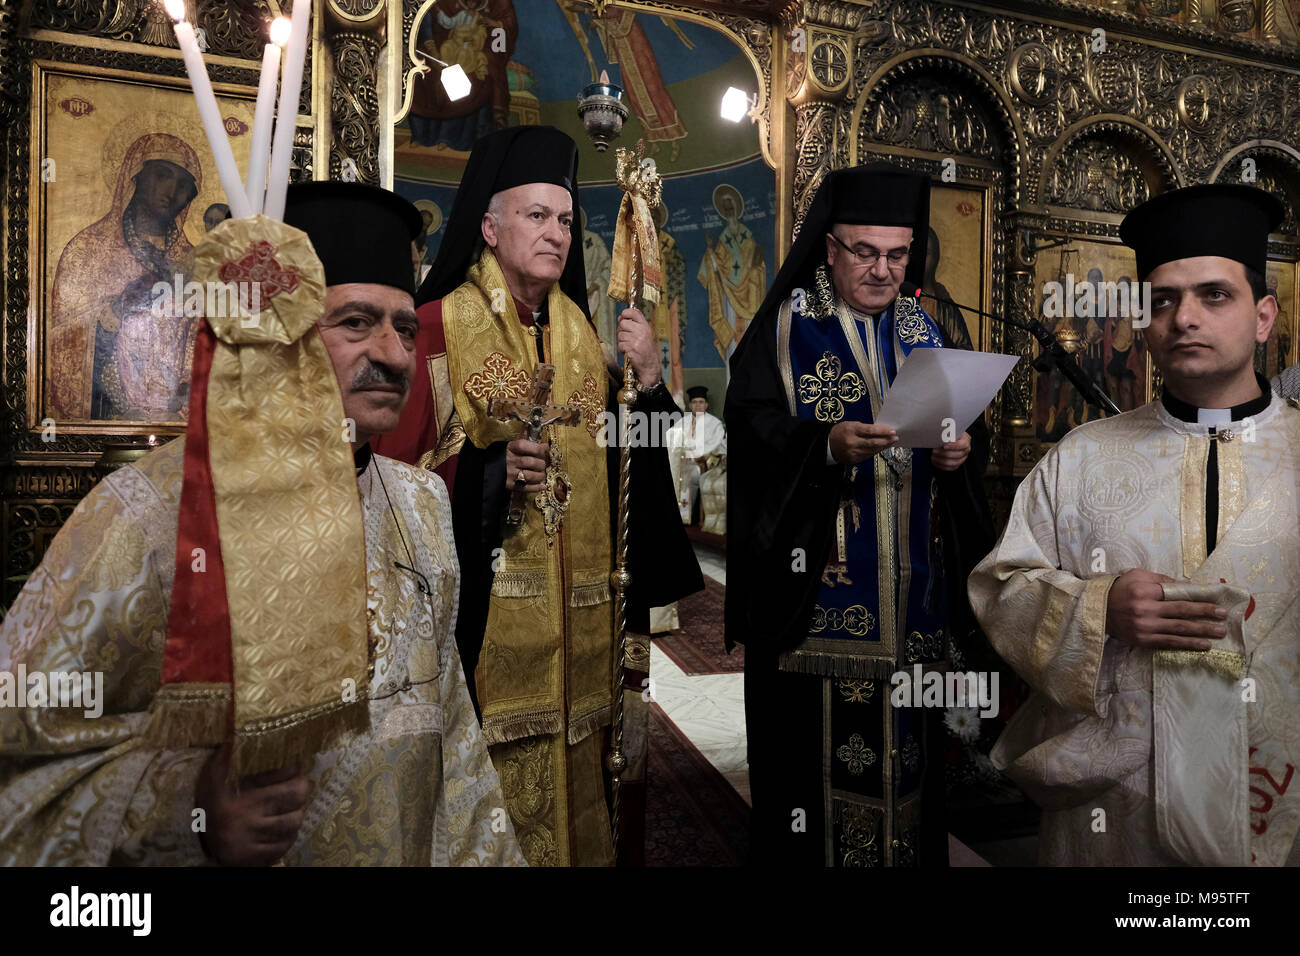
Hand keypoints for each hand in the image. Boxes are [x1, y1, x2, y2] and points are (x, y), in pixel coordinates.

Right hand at [195, 746, 308, 865]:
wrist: (191, 843)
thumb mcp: (211, 776)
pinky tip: (279, 831)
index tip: (293, 767)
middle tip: (295, 789)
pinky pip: (283, 847)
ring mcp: (249, 838)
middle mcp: (244, 814)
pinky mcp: (251, 857)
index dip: (292, 767)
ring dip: (295, 815)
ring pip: (293, 822)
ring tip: (289, 811)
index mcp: (235, 790)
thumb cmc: (206, 803)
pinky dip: (286, 838)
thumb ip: (227, 755)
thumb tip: (239, 729)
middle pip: (296, 794)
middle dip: (299, 790)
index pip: (282, 770)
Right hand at [506, 437, 548, 492]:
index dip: (537, 448)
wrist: (485, 469)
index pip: (524, 446)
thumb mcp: (511, 447)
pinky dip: (536, 488)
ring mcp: (509, 474)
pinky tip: (542, 486)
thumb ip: (528, 446)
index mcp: (509, 449)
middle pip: (530, 462)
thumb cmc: (502, 456)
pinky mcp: (510, 485)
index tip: (544, 450)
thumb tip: (545, 446)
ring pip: (530, 476)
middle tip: (542, 465)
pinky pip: (525, 488)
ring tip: (541, 475)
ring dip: (540, 476)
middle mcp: (510, 461)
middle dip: (540, 464)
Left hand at [616, 307, 660, 386]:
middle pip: (623, 323)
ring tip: (629, 346)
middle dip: (622, 330)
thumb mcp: (645, 333)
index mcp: (645, 326)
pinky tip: (628, 352)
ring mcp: (637, 340)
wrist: (650, 365)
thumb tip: (621, 317)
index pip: (634, 312)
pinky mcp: (632, 349)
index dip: (626, 313)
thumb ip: (635, 324)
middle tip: (627, 337)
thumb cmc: (646, 349)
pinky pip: (620, 345)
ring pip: (620, 335)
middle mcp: (642, 332)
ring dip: (622, 342)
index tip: (623, 316)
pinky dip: (622, 350)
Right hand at [829, 421, 897, 463]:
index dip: (883, 431)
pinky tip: (882, 448)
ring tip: (891, 442)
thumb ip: (864, 428)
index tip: (892, 430)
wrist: (827, 445)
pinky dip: (876, 451)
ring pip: (872, 450)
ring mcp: (853, 452)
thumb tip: (880, 430)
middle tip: (896, 438)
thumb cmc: (840, 432)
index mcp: (850, 430)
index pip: (870, 431)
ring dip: (883, 446)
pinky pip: (868, 455)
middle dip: (886, 440)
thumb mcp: (850, 424)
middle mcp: (852, 442)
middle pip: (873, 442)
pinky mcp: (854, 460)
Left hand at [931, 431, 970, 470]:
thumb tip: (940, 438)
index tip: (943, 446)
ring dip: (941, 460)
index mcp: (966, 440)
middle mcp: (965, 450)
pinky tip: (935, 461)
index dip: (953, 446)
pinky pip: (950, 468)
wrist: (947, 439)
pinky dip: (941, 465)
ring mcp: (962, 458)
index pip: (962, 445)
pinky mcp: (957, 464)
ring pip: (954, 463)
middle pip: (957, 455)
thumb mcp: (948, 431)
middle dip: (944, 453)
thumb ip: (946, 434)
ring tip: (933, 456)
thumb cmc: (948, 434)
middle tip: (934, 450)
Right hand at [1104, 569, 1226, 650]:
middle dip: (1205, 615)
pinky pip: (1168, 643)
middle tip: (1223, 617)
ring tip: (1218, 633)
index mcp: (1145, 591)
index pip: (1177, 595)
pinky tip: (1202, 646)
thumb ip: (1161, 579)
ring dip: (1201, 632)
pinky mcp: (1143, 640)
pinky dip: (1187, 645)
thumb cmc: (1119, 589)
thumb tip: (1187, 585)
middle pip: (1182, 613)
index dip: (1198, 599)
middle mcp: (1145, 610)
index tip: (1215, 602)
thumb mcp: (1137, 576)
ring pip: (1178, 630)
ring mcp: (1144, 627)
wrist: (1097, 610)